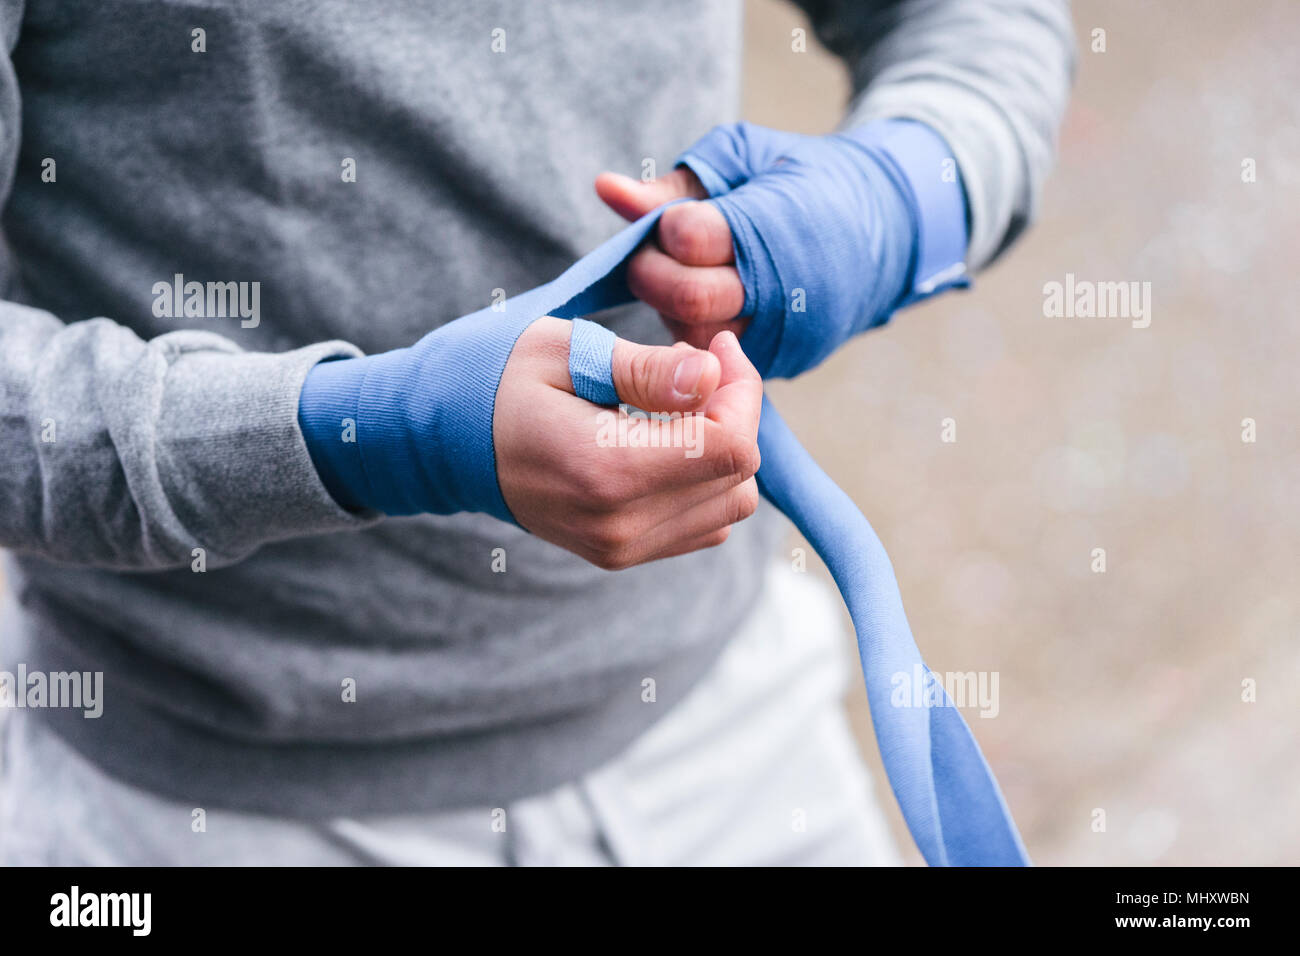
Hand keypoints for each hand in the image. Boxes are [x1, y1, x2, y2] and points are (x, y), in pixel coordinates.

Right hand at [495, 318, 761, 570]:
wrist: (443, 444)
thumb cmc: (500, 382)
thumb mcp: (564, 352)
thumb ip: (643, 369)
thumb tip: (710, 378)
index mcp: (606, 469)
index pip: (730, 446)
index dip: (741, 390)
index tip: (715, 347)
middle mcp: (619, 523)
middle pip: (739, 478)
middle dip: (735, 414)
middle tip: (697, 368)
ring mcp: (620, 547)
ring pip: (729, 506)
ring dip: (723, 450)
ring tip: (680, 406)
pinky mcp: (620, 554)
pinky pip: (702, 525)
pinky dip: (703, 481)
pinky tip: (666, 442)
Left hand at [598, 121, 965, 379]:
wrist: (888, 226)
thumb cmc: (804, 180)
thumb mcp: (745, 159)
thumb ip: (675, 184)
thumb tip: (607, 190)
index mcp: (773, 225)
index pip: (689, 237)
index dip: (667, 228)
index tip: (670, 221)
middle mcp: (781, 289)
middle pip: (687, 300)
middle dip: (654, 276)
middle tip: (654, 257)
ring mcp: (784, 333)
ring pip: (696, 339)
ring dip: (673, 310)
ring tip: (686, 277)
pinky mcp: (783, 361)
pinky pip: (718, 360)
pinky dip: (698, 335)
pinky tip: (704, 307)